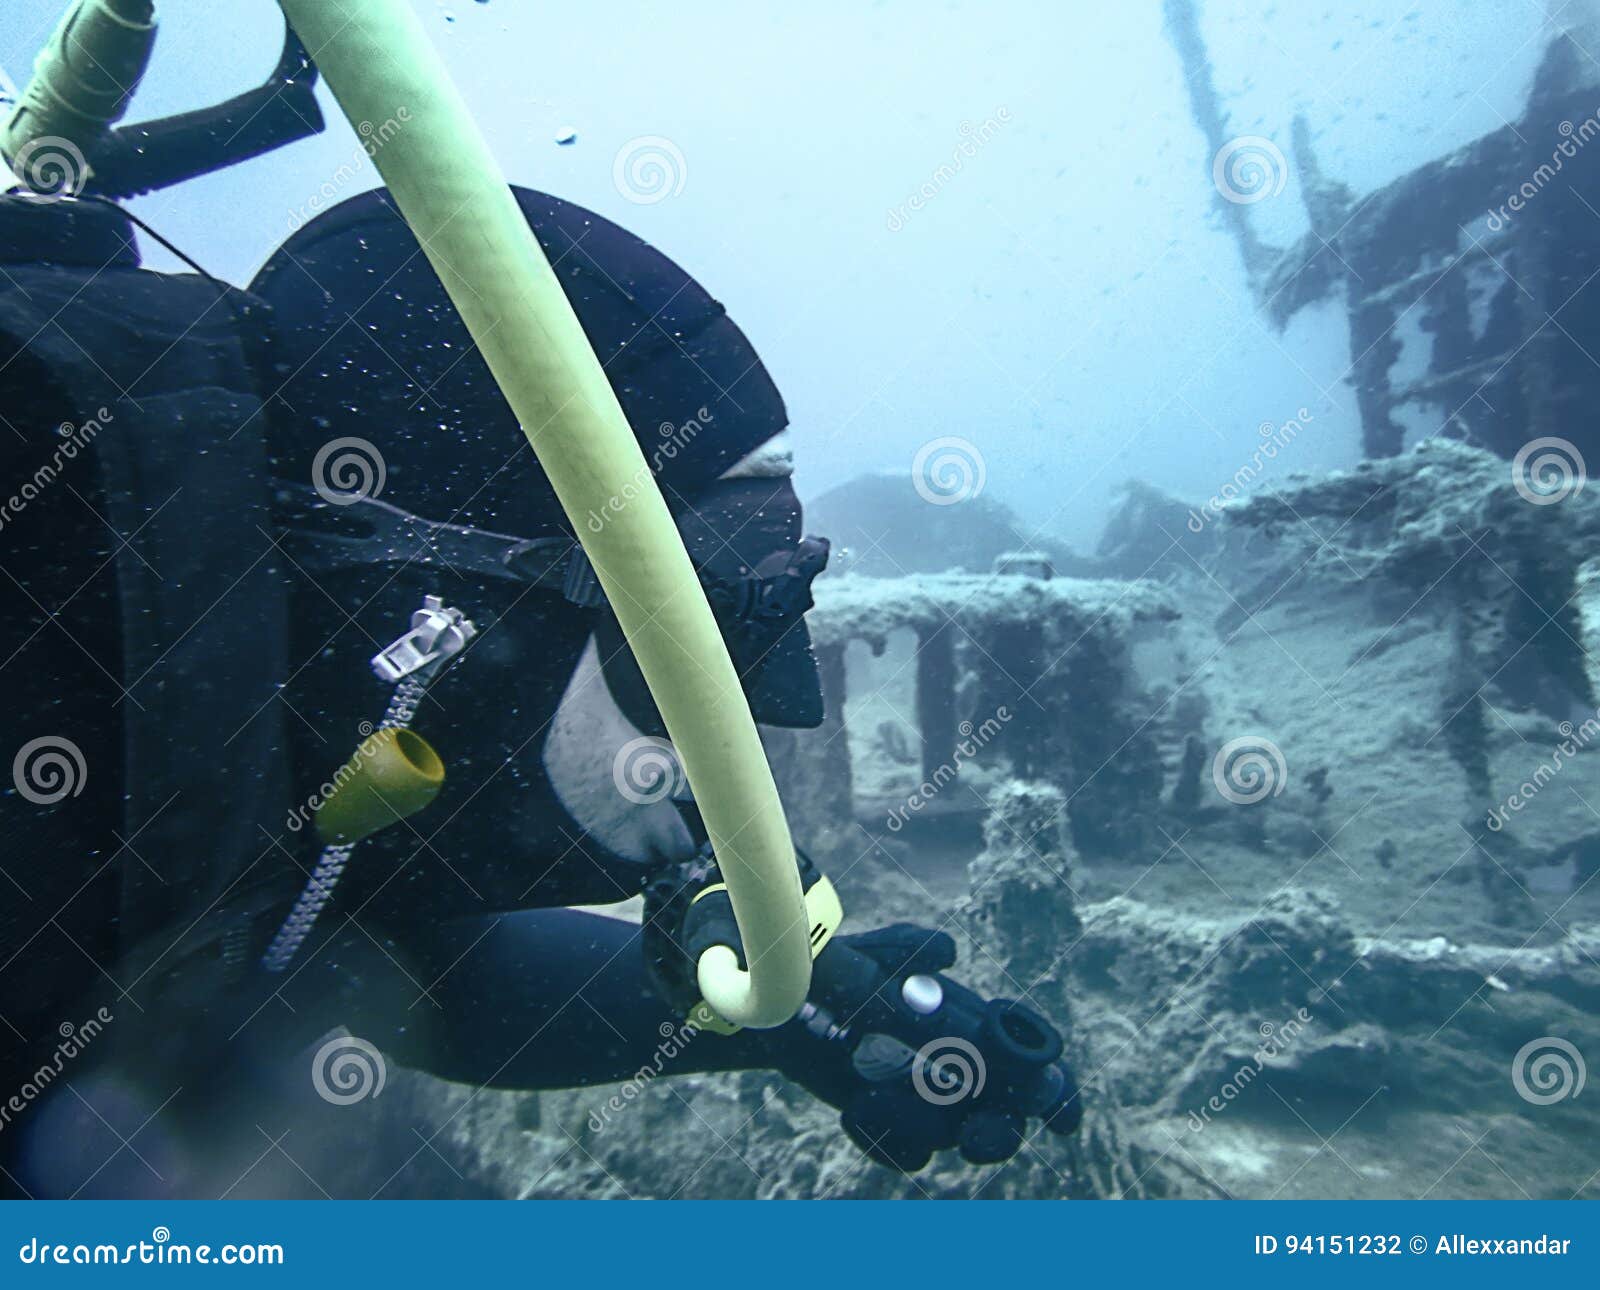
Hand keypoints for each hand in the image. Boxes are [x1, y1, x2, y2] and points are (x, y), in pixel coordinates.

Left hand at [785, 924, 1081, 1172]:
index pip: (1033, 1063)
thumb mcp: (871, 958)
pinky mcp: (894, 1124)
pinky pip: (907, 1152)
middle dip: (998, 1133)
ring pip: (950, 1137)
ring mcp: (928, 1100)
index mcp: (975, 1026)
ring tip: (869, 1096)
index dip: (1055, 1092)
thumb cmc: (840, 969)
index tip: (1058, 1119)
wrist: (792, 1006)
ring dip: (917, 1125)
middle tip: (973, 1134)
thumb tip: (949, 955)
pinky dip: (884, 1136)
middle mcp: (961, 1068)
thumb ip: (911, 953)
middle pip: (1006, 1119)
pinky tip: (855, 1107)